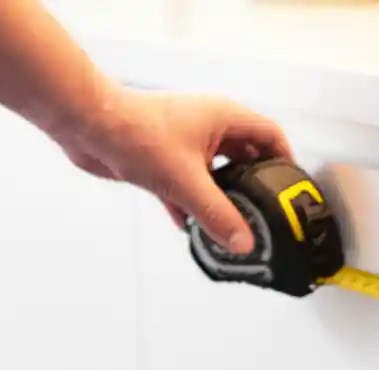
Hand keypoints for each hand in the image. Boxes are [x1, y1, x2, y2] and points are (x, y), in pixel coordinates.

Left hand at [52, 86, 292, 253]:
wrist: (87, 125)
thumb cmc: (136, 133)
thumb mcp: (185, 182)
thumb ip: (218, 215)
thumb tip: (243, 242)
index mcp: (224, 118)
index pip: (270, 135)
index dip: (286, 160)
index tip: (291, 188)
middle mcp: (209, 127)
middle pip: (245, 157)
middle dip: (254, 185)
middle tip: (265, 213)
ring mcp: (185, 141)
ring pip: (215, 173)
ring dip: (221, 198)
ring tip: (232, 226)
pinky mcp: (163, 158)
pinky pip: (187, 184)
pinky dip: (190, 204)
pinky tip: (191, 228)